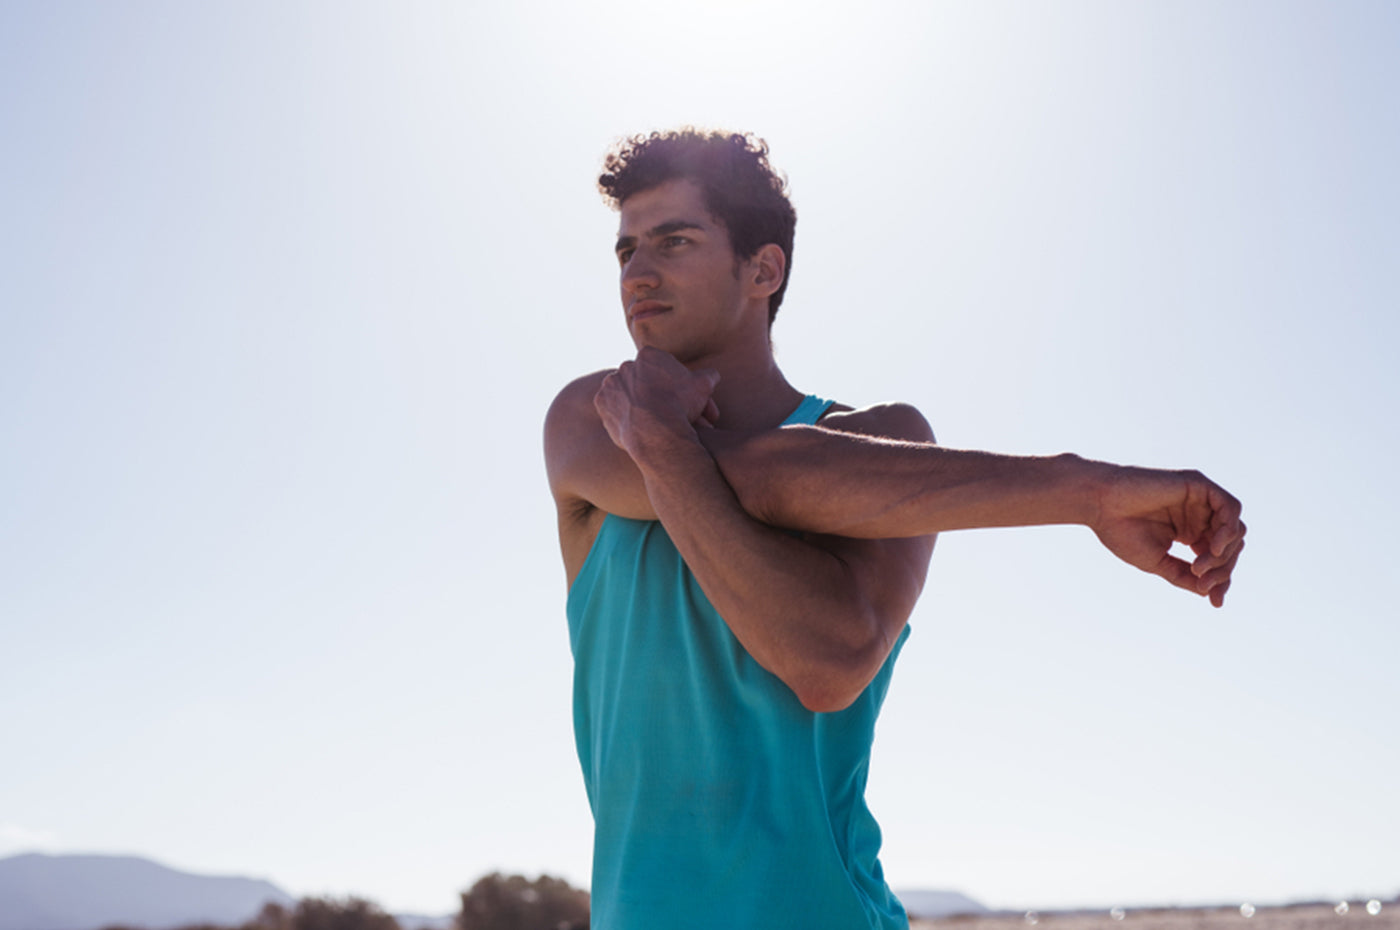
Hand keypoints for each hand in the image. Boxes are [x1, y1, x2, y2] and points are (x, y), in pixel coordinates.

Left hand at [594, 346, 720, 458]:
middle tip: (665, 408)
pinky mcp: (600, 403)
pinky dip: (620, 414)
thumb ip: (707, 376)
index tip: (677, 395)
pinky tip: (633, 424)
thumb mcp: (703, 387)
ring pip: (625, 391)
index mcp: (649, 355)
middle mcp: (626, 365)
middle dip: (652, 391)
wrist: (656, 431)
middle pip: (641, 378)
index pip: (660, 365)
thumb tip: (712, 375)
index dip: (670, 381)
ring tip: (648, 417)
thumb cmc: (681, 406)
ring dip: (634, 401)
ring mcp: (610, 384)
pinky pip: (611, 407)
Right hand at [1090, 466, 1245, 606]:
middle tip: (1202, 582)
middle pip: (1231, 545)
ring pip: (1235, 529)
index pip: (1219, 556)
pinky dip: (1228, 529)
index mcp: (1189, 531)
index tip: (1215, 601)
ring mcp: (1200, 500)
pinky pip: (1230, 508)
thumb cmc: (1120, 531)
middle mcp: (1198, 515)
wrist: (1100, 505)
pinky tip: (1211, 547)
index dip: (1222, 579)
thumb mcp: (1158, 562)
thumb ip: (1183, 575)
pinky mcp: (1198, 485)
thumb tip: (1208, 593)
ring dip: (1224, 553)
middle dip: (1223, 569)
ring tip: (1200, 566)